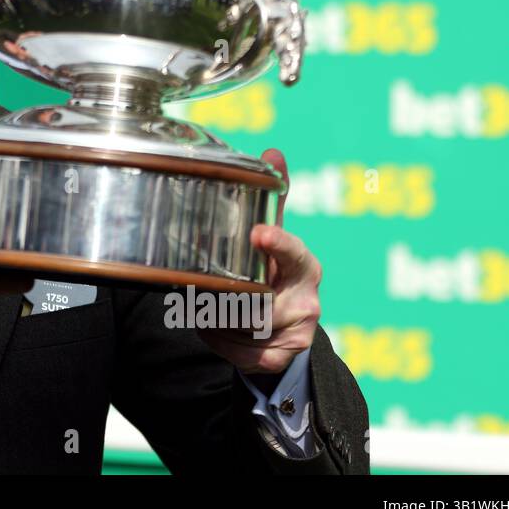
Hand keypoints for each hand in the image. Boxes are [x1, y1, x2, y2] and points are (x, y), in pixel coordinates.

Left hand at [196, 148, 320, 379]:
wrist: (283, 329)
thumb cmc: (272, 273)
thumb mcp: (272, 239)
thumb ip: (273, 199)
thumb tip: (274, 152)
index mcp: (303, 264)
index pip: (293, 252)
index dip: (276, 242)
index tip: (258, 232)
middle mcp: (307, 298)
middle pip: (260, 298)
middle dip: (227, 296)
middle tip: (201, 290)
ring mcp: (298, 330)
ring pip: (244, 324)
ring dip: (215, 315)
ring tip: (203, 305)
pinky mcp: (282, 356)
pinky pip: (241, 352)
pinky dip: (219, 340)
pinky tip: (212, 328)